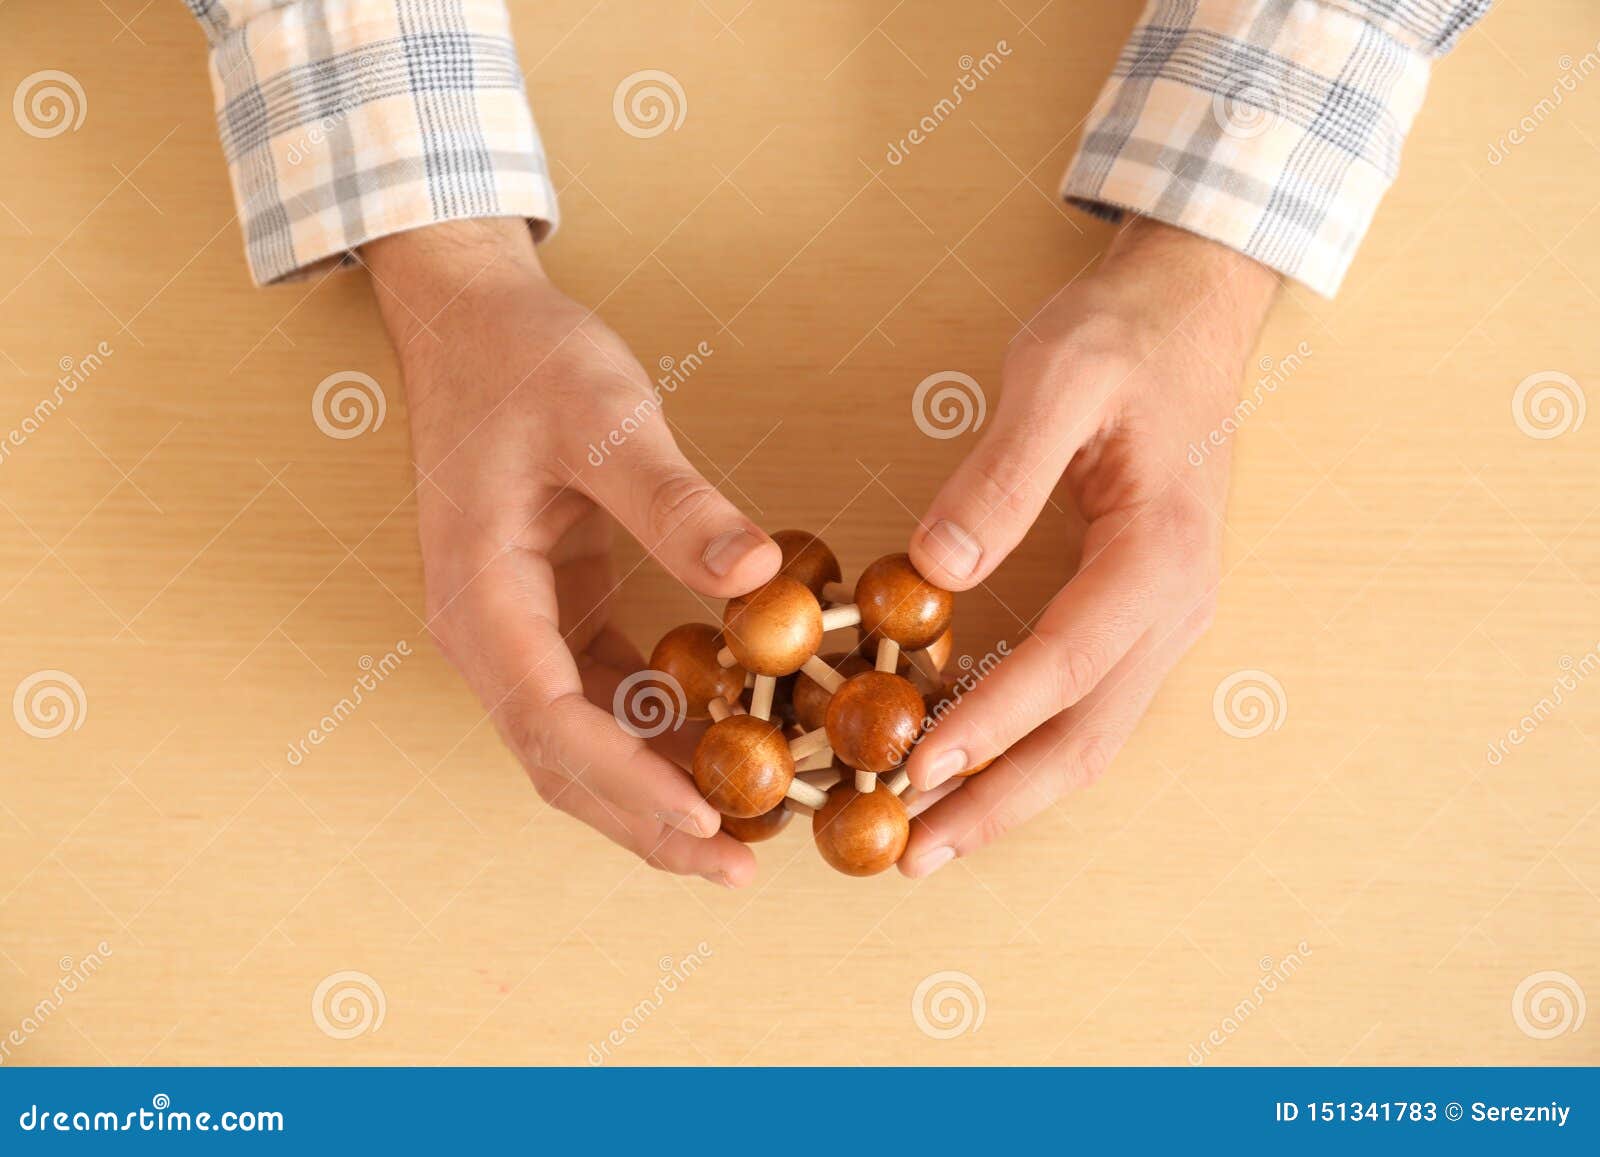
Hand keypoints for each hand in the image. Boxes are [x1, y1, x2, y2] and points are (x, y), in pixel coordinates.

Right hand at [364, 219, 779, 886]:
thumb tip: (754, 582)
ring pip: (583, 742)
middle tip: (738, 867)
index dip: (630, 779)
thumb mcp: (604, 418)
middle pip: (563, 761)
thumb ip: (673, 502)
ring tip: (747, 825)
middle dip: (648, 820)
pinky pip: (605, 695)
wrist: (470, 322)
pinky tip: (728, 741)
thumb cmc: (524, 361)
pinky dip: (660, 729)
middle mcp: (488, 633)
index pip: (552, 720)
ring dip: (658, 787)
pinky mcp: (552, 615)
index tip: (709, 818)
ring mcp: (517, 630)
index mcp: (478, 597)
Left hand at [901, 219, 1279, 876]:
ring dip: (1011, 791)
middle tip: (912, 853)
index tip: (913, 768)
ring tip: (928, 836)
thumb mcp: (1057, 378)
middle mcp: (1174, 607)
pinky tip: (965, 765)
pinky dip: (1024, 747)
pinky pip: (1084, 704)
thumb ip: (1002, 474)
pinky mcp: (1136, 617)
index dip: (990, 722)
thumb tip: (936, 568)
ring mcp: (1162, 619)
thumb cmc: (1124, 340)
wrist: (1190, 317)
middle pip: (1086, 736)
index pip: (1066, 662)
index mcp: (1159, 554)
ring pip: (1090, 736)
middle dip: (999, 801)